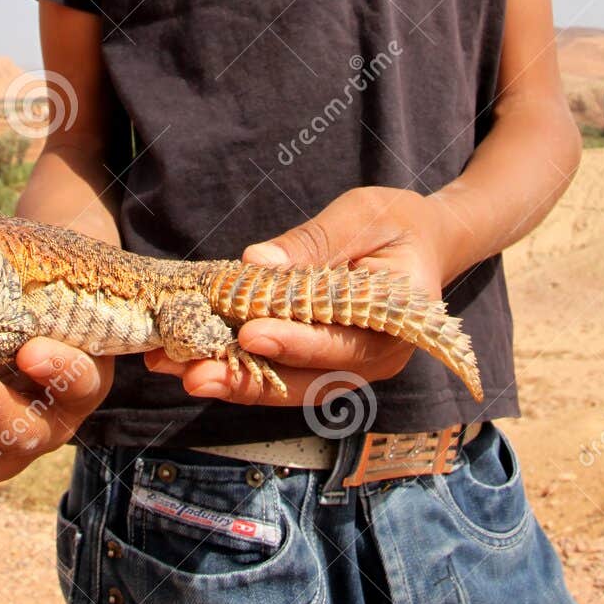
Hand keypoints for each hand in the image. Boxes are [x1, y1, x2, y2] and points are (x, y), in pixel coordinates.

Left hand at [144, 186, 454, 406]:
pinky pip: (280, 375)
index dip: (295, 341)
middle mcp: (376, 358)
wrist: (422, 243)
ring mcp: (348, 367)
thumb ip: (315, 242)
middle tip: (194, 374)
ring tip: (180, 372)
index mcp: (398, 322)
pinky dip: (237, 370)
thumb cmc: (396, 223)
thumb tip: (256, 262)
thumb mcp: (362, 216)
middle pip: (308, 380)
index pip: (342, 341)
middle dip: (248, 378)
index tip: (249, 334)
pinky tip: (192, 362)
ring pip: (288, 386)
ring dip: (233, 381)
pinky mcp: (322, 364)